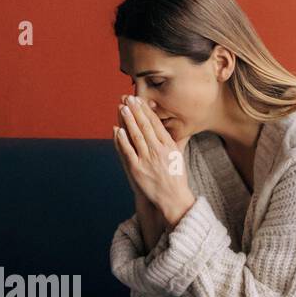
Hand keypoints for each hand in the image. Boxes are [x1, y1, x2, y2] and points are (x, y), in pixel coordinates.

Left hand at [112, 95, 195, 226]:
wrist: (172, 198)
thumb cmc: (175, 176)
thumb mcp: (179, 154)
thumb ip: (176, 138)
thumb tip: (178, 124)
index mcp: (169, 145)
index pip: (156, 123)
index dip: (146, 110)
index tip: (139, 99)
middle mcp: (159, 150)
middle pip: (145, 126)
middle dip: (136, 110)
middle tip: (128, 98)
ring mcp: (147, 160)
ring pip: (136, 136)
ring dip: (128, 120)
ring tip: (122, 108)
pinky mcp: (137, 170)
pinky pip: (128, 151)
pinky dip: (122, 140)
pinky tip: (116, 129)